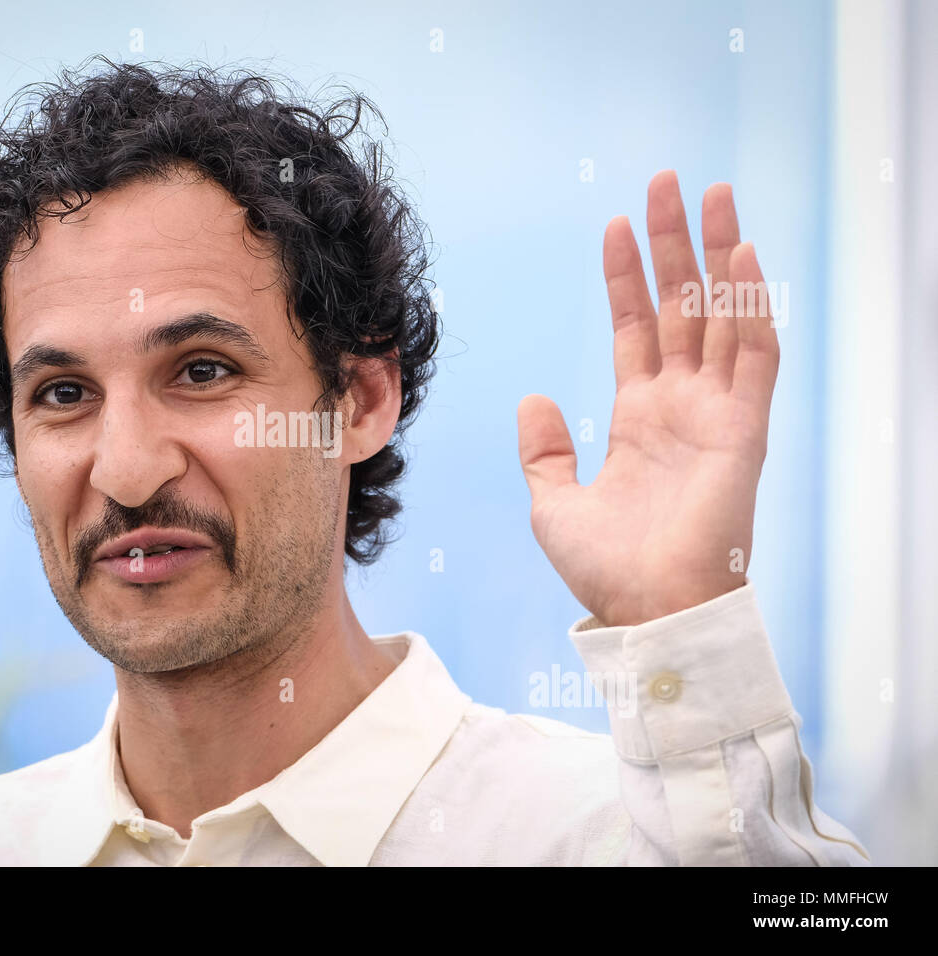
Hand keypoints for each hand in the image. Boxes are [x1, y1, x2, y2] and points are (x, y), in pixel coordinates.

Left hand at [517, 171, 778, 626]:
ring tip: (712, 193)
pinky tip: (742, 256)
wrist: (645, 612)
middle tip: (667, 181)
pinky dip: (752, 305)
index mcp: (638, 418)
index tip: (616, 224)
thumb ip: (543, 451)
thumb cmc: (605, 569)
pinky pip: (756, 356)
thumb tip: (533, 398)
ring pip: (721, 314)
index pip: (634, 328)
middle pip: (680, 305)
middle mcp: (681, 405)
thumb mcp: (552, 504)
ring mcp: (716, 412)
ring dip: (718, 254)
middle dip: (673, 244)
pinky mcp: (745, 430)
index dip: (626, 276)